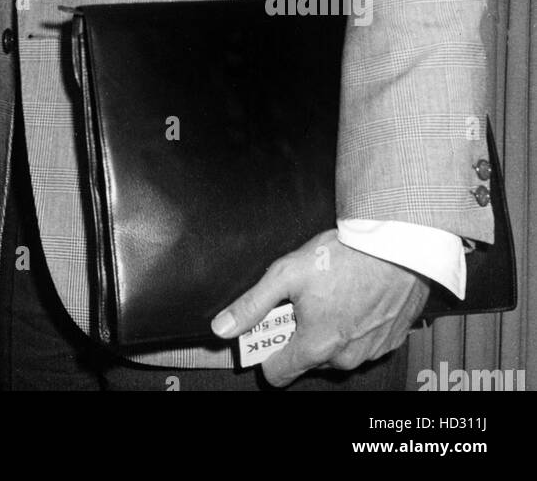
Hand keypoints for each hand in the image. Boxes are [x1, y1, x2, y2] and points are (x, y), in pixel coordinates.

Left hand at [211, 230, 429, 386]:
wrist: (398, 247)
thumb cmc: (344, 257)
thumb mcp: (286, 274)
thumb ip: (252, 305)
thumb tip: (221, 327)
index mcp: (316, 347)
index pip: (278, 374)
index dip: (268, 352)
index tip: (270, 329)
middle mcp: (344, 358)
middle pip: (307, 359)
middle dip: (301, 333)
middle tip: (304, 299)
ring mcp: (371, 352)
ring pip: (336, 351)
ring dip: (329, 329)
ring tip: (332, 292)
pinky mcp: (390, 341)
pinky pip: (363, 342)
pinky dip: (356, 325)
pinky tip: (355, 297)